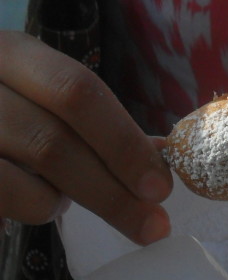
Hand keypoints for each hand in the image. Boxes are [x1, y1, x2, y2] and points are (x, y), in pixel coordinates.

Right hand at [0, 31, 171, 242]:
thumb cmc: (4, 110)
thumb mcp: (41, 96)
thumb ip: (94, 122)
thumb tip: (159, 157)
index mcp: (11, 53)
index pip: (78, 91)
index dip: (124, 143)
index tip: (161, 186)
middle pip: (54, 144)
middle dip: (112, 193)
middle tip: (152, 226)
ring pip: (26, 184)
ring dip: (62, 203)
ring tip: (64, 200)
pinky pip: (2, 204)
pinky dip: (28, 211)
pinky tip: (26, 201)